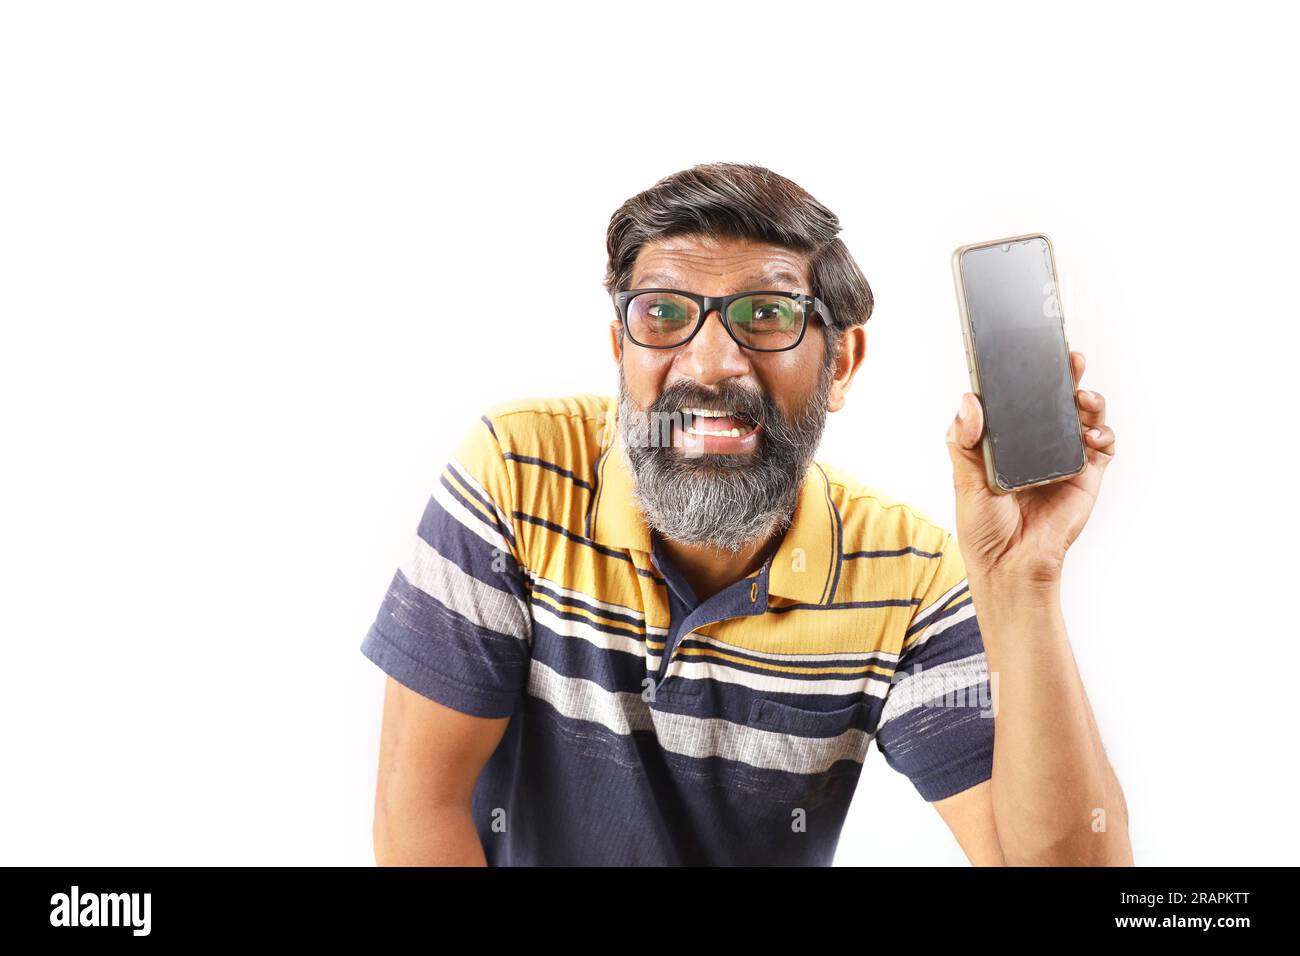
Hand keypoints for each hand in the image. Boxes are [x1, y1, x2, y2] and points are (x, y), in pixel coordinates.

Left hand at [945, 350, 1114, 585]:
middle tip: (1071, 361)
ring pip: (1083, 416)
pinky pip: (1102, 446)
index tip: (1033, 351)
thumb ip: (964, 440)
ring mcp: (1063, 457)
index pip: (1019, 400)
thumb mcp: (965, 479)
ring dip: (1088, 401)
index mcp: (1006, 441)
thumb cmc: (984, 525)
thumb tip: (968, 400)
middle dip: (1067, 376)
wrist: (1011, 564)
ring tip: (1082, 398)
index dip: (1027, 375)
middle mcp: (1036, 444)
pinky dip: (1103, 432)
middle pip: (1056, 401)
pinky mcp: (1086, 475)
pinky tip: (1093, 433)